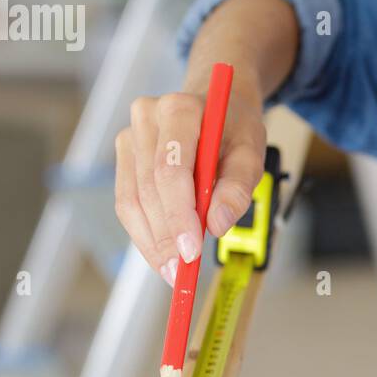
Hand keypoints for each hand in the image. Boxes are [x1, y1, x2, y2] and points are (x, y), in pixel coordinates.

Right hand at [113, 83, 266, 286]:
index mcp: (180, 108)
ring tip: (173, 271)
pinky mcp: (124, 155)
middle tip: (182, 272)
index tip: (190, 250)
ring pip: (131, 200)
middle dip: (165, 236)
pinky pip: (126, 202)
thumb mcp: (252, 152)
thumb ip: (239, 187)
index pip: (170, 170)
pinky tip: (162, 254)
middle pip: (148, 189)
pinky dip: (145, 232)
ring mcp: (130, 134)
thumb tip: (217, 224)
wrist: (217, 104)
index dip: (178, 215)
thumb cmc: (234, 128)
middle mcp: (147, 117)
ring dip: (152, 241)